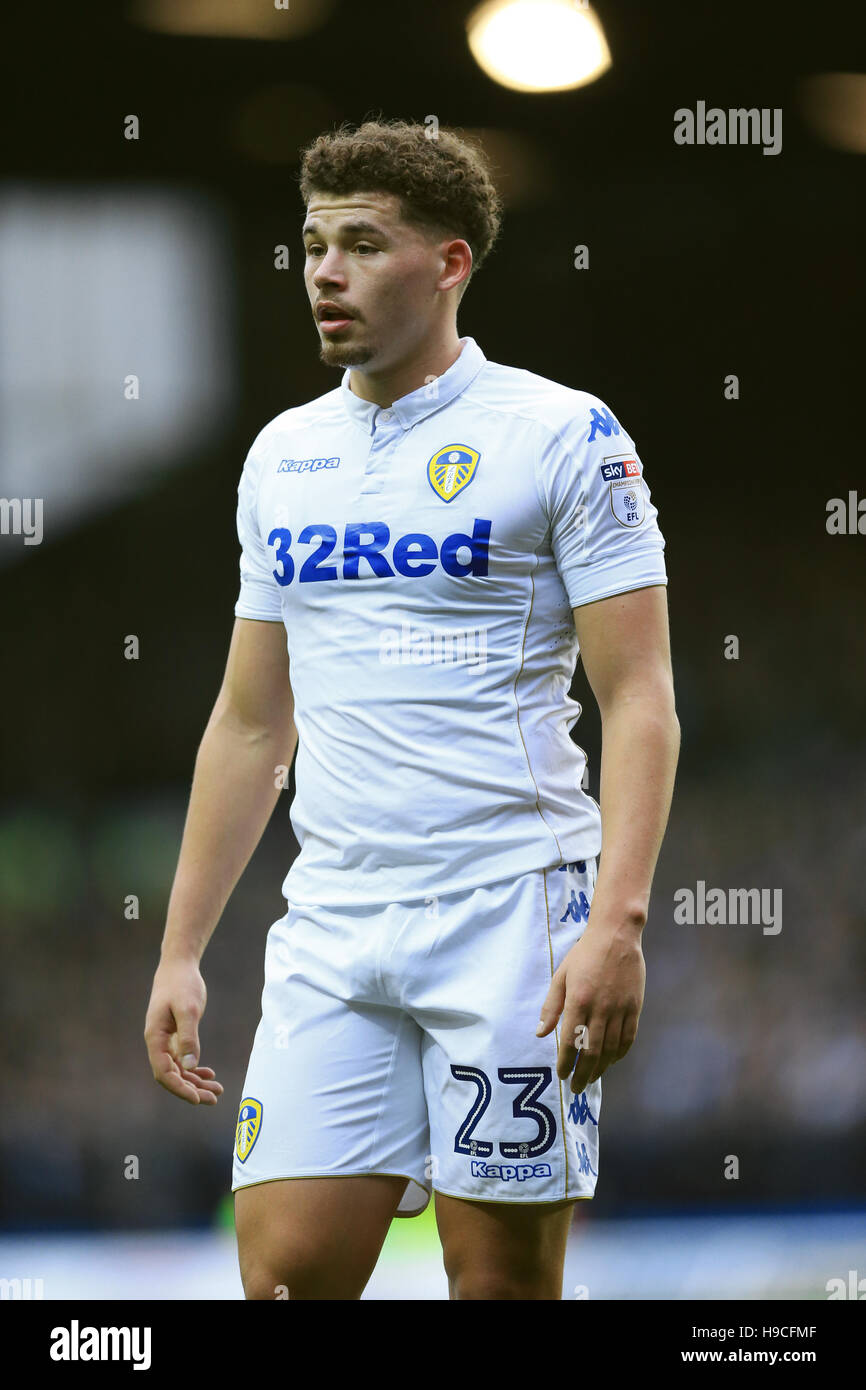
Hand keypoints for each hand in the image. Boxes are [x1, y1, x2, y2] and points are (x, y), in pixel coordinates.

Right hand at [144, 957, 223, 1105]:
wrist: (179, 966)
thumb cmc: (182, 984)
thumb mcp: (188, 1009)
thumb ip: (189, 1036)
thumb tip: (190, 1066)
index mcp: (155, 1037)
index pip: (163, 1072)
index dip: (179, 1088)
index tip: (196, 1098)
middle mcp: (157, 1042)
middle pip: (172, 1075)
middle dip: (191, 1090)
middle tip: (214, 1099)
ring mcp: (165, 1040)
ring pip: (179, 1070)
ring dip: (196, 1082)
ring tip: (217, 1090)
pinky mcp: (175, 1035)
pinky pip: (183, 1059)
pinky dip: (195, 1069)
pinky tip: (209, 1074)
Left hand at [536, 921, 645, 1092]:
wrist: (616, 936)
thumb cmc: (583, 955)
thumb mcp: (560, 976)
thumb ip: (551, 1006)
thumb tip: (540, 1033)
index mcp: (578, 1001)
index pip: (570, 1041)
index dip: (565, 1062)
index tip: (561, 1075)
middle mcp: (600, 1008)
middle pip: (592, 1051)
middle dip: (582, 1073)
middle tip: (576, 1088)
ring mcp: (620, 1009)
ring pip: (611, 1049)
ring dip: (601, 1068)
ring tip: (591, 1079)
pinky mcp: (635, 1007)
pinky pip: (628, 1037)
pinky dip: (620, 1053)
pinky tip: (612, 1061)